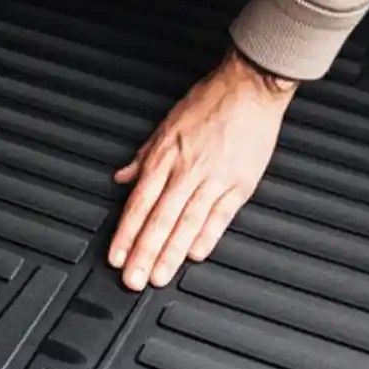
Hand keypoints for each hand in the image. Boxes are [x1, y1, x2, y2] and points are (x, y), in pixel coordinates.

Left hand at [109, 50, 295, 290]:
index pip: (139, 204)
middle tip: (133, 280)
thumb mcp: (166, 125)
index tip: (117, 257)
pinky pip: (220, 216)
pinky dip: (207, 237)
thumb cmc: (210, 102)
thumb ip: (143, 157)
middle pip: (159, 220)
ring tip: (159, 277)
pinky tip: (194, 256)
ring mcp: (214, 179)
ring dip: (170, 254)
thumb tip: (121, 177)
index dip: (126, 234)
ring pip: (186, 223)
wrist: (251, 87)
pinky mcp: (240, 183)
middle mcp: (186, 171)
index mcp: (165, 158)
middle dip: (144, 254)